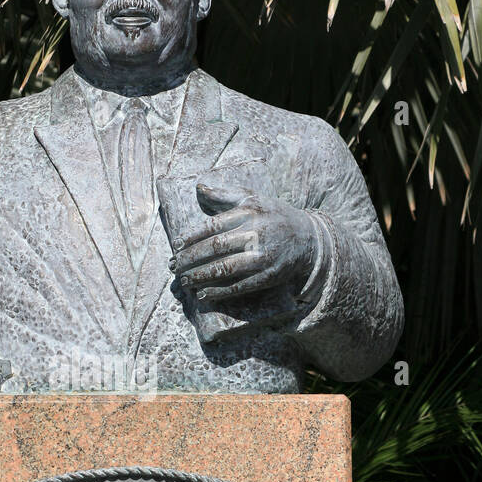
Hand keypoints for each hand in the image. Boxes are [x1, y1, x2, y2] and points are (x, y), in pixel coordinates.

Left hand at [171, 172, 317, 305]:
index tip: (177, 247)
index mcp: (248, 213)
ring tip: (183, 281)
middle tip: (173, 266)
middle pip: (215, 248)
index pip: (213, 226)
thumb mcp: (253, 198)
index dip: (191, 238)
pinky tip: (202, 294)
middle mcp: (255, 234)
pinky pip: (239, 286)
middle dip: (190, 259)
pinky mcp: (268, 275)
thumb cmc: (274, 215)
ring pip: (224, 268)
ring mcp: (262, 256)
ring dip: (200, 276)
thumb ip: (224, 195)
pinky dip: (219, 292)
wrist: (308, 237)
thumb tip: (198, 188)